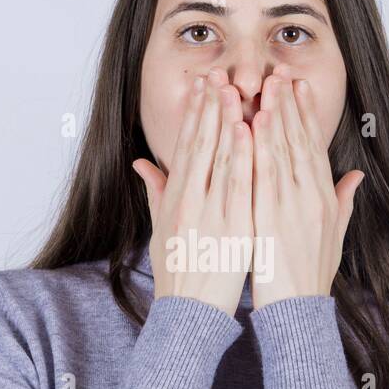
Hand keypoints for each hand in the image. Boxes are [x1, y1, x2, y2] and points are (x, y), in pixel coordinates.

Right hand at [132, 67, 253, 316]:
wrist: (189, 313)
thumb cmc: (178, 274)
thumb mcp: (160, 230)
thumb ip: (154, 192)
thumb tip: (141, 162)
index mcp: (174, 200)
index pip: (185, 147)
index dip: (194, 115)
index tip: (202, 87)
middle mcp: (189, 202)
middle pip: (200, 145)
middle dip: (209, 108)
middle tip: (217, 75)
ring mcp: (210, 213)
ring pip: (219, 158)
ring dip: (226, 121)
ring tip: (233, 90)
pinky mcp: (231, 227)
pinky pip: (238, 185)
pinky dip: (241, 156)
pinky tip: (247, 131)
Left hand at [251, 63, 364, 309]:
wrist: (298, 310)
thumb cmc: (310, 277)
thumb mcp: (334, 236)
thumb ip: (344, 201)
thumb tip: (356, 176)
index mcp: (324, 200)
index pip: (314, 148)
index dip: (306, 116)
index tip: (299, 88)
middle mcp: (311, 198)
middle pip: (300, 142)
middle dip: (290, 105)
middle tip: (282, 72)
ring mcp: (291, 207)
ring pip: (283, 152)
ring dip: (275, 115)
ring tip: (269, 86)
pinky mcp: (271, 218)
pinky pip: (264, 176)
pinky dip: (261, 147)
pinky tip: (254, 123)